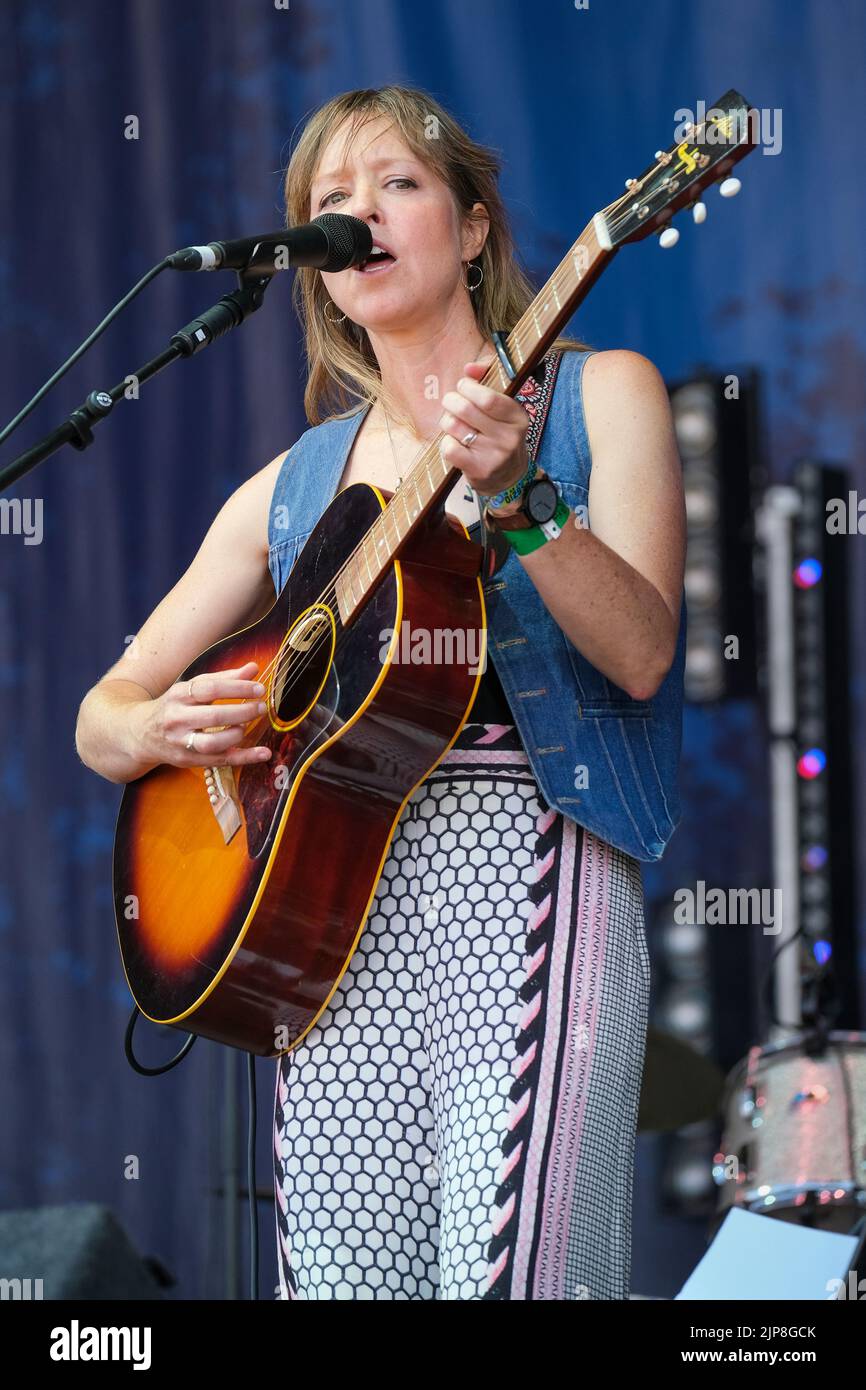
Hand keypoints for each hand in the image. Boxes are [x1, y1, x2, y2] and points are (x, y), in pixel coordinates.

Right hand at [135, 660, 272, 767]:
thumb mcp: (191, 688)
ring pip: (213, 743)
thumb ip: (224, 679)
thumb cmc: (174, 707)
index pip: (210, 689)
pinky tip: (264, 753)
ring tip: (248, 726)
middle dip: (242, 712)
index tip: (259, 688)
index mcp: (179, 695)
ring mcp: (181, 742)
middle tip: (261, 707)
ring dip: (237, 734)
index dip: (237, 688)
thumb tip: (253, 668)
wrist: (139, 733)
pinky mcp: (187, 760)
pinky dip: (244, 758)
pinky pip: (220, 761)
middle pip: (213, 717)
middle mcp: (178, 719)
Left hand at [438, 359, 529, 497]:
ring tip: (453, 423)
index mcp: (517, 417)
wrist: (509, 477)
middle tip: (450, 402)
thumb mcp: (502, 409)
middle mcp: (508, 437)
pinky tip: (454, 443)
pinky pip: (449, 448)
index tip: (463, 386)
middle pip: (465, 409)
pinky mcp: (478, 470)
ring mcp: (494, 455)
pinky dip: (446, 443)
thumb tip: (469, 368)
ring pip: (454, 427)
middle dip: (451, 401)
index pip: (487, 398)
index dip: (468, 387)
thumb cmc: (500, 435)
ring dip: (447, 421)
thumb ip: (487, 381)